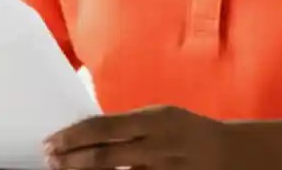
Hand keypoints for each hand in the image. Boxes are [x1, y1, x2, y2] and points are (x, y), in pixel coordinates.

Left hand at [43, 105, 258, 169]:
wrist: (231, 154)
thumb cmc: (187, 131)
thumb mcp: (159, 117)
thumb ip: (128, 126)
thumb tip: (87, 133)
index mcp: (153, 119)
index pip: (103, 127)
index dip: (73, 137)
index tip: (51, 142)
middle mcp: (157, 144)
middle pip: (104, 156)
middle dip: (71, 160)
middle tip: (49, 161)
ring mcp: (164, 169)